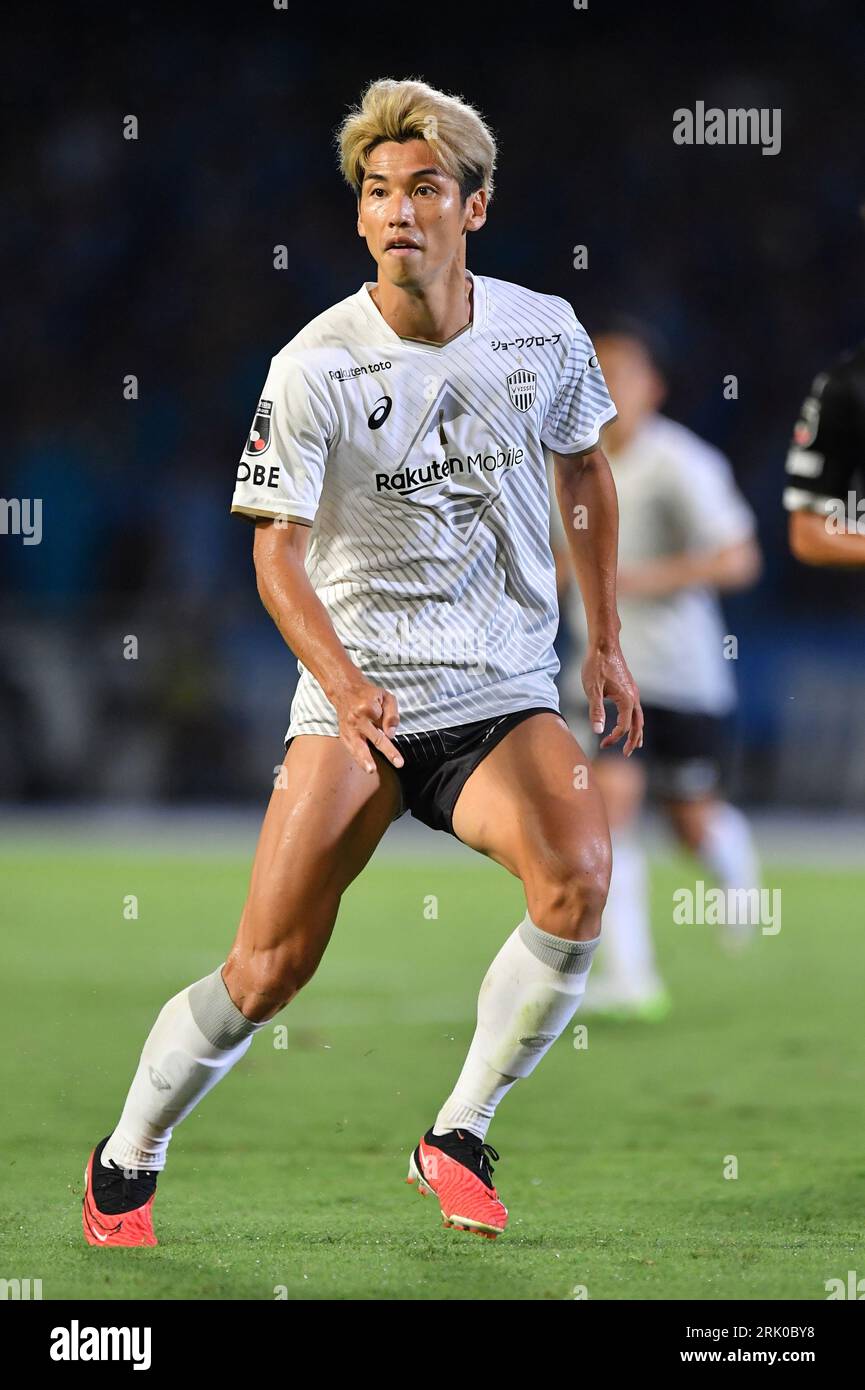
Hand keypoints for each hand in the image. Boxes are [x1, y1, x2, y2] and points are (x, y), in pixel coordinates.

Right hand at [328, 672, 404, 773]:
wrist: (344, 691)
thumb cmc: (368, 694)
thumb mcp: (385, 697)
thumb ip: (391, 714)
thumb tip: (391, 734)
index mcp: (367, 707)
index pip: (382, 722)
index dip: (388, 729)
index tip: (391, 736)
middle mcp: (356, 719)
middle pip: (374, 737)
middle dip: (386, 750)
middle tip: (397, 762)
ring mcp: (348, 728)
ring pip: (358, 746)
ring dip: (364, 759)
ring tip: (371, 770)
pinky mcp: (343, 734)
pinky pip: (350, 747)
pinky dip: (357, 757)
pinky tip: (364, 765)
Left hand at [581, 641, 643, 755]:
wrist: (604, 645)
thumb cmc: (596, 665)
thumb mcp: (592, 689)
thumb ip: (596, 711)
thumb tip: (598, 731)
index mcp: (626, 700)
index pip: (623, 727)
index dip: (614, 738)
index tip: (603, 744)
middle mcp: (633, 697)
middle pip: (638, 725)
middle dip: (633, 741)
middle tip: (627, 754)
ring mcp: (633, 691)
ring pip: (639, 717)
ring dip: (637, 731)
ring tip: (635, 744)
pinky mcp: (629, 687)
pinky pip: (636, 708)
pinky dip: (635, 720)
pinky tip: (628, 722)